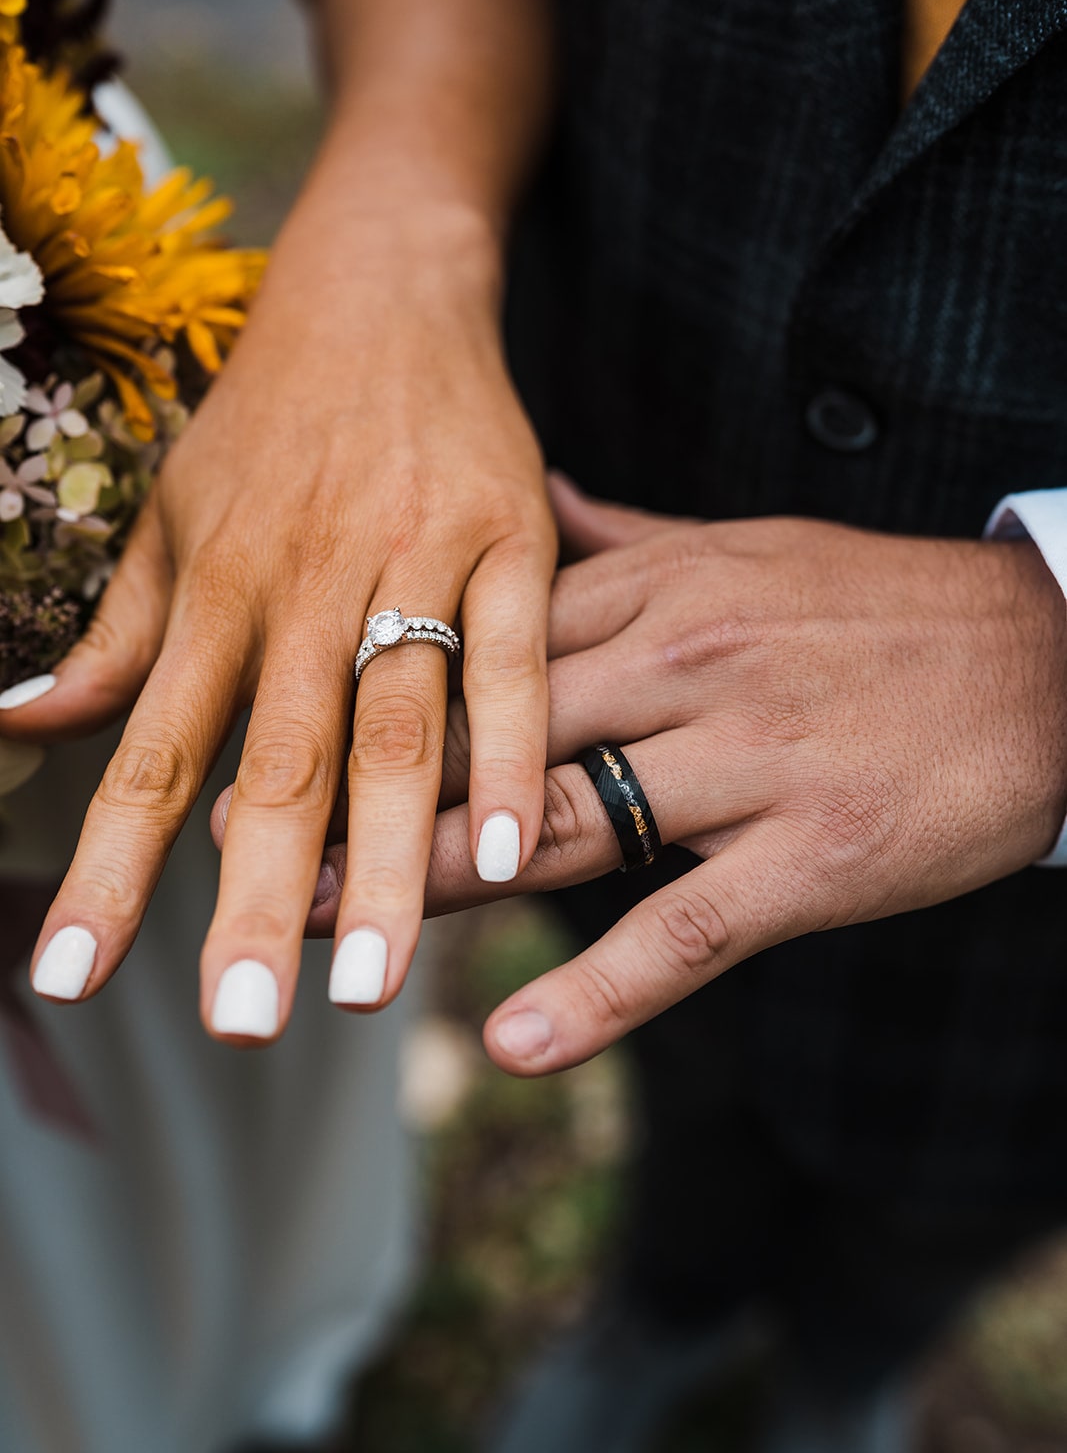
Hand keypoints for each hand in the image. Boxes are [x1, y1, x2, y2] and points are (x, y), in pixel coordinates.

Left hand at [0, 210, 554, 1040]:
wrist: (383, 291)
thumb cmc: (269, 420)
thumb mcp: (169, 514)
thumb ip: (113, 635)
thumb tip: (20, 722)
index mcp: (216, 589)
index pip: (154, 752)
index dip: (110, 868)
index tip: (73, 976)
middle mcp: (305, 587)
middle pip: (279, 764)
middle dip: (254, 901)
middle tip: (242, 1021)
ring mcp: (414, 564)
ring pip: (394, 731)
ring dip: (384, 862)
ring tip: (374, 984)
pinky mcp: (509, 542)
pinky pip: (512, 663)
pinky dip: (506, 758)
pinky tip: (505, 853)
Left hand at [292, 474, 1066, 1071]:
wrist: (1049, 652)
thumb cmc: (880, 606)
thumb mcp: (745, 545)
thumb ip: (628, 536)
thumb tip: (544, 500)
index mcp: (656, 588)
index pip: (481, 643)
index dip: (371, 695)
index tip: (272, 731)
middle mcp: (683, 661)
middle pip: (490, 735)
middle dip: (362, 796)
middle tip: (246, 848)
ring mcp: (748, 759)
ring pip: (563, 824)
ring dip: (431, 885)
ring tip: (323, 942)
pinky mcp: (814, 853)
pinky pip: (688, 929)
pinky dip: (598, 991)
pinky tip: (510, 1043)